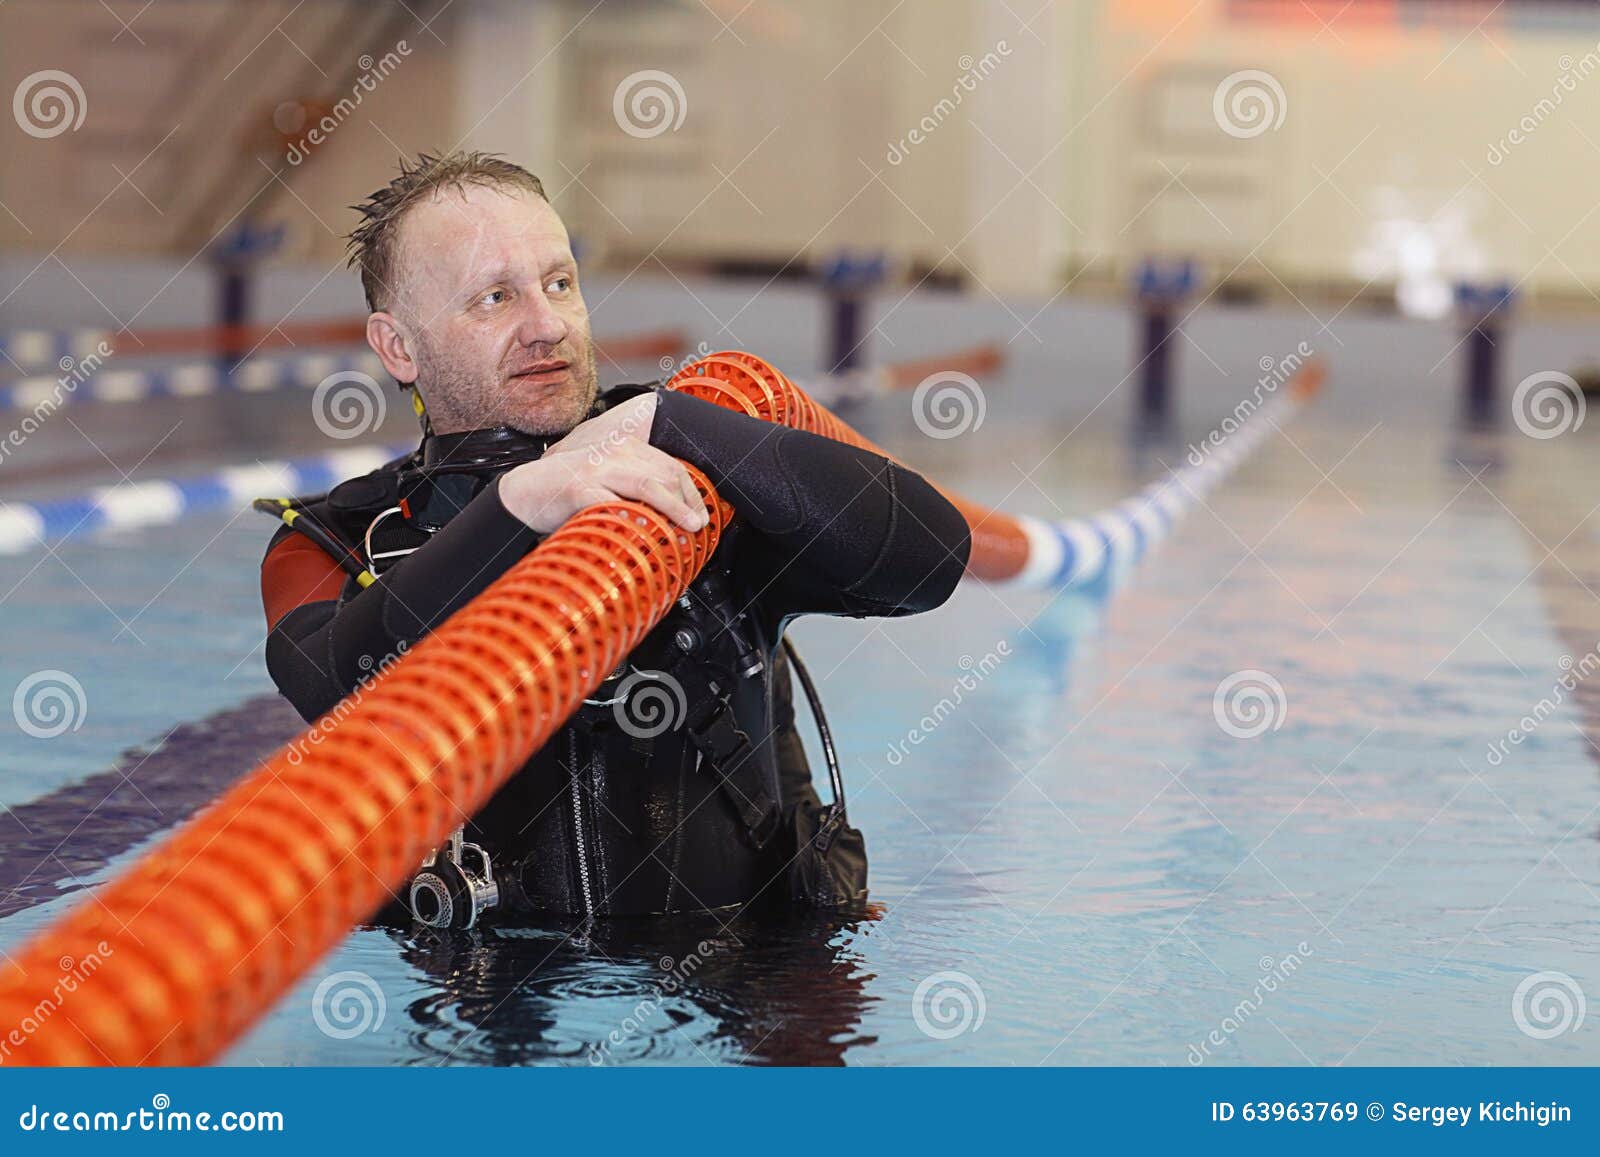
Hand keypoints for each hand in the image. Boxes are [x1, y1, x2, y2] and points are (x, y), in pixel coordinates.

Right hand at [499, 393, 709, 533]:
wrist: (524, 491)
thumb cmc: (567, 492)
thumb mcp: (608, 482)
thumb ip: (634, 491)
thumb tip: (669, 515)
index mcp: (625, 448)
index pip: (671, 466)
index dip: (692, 493)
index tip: (701, 515)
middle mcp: (615, 453)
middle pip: (665, 475)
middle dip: (687, 503)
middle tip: (698, 527)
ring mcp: (598, 469)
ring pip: (647, 485)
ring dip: (673, 509)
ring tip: (688, 527)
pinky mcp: (581, 488)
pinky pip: (614, 505)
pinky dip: (635, 520)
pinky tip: (647, 534)